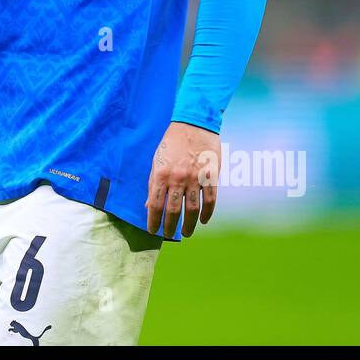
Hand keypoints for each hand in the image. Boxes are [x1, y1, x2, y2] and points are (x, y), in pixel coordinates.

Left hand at [145, 122, 220, 238]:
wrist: (193, 124)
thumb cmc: (171, 143)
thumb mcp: (156, 161)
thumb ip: (153, 183)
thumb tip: (148, 205)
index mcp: (161, 174)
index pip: (155, 205)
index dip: (153, 221)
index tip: (153, 230)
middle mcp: (178, 178)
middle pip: (174, 210)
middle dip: (170, 227)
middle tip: (169, 235)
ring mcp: (196, 178)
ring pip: (193, 209)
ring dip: (190, 224)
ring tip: (186, 232)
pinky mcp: (211, 176)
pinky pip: (210, 200)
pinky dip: (208, 213)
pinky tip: (204, 220)